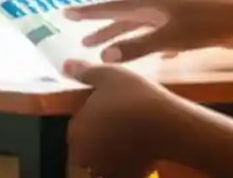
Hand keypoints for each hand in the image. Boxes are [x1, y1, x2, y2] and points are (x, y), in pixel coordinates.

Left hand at [65, 60, 176, 177]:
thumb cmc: (134, 96)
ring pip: (104, 160)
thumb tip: (65, 65)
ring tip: (130, 136)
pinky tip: (140, 150)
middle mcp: (86, 154)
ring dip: (111, 151)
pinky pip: (122, 170)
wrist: (167, 124)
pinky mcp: (127, 175)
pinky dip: (127, 162)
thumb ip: (84, 72)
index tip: (107, 108)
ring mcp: (106, 168)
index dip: (91, 116)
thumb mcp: (108, 75)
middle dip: (99, 136)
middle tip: (119, 121)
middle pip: (87, 145)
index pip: (77, 125)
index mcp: (77, 130)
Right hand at [66, 0, 232, 61]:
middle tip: (82, 40)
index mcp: (151, 4)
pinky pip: (160, 35)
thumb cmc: (209, 25)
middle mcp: (159, 6)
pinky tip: (153, 54)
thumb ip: (139, 47)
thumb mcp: (171, 38)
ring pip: (141, 27)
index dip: (89, 13)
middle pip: (124, 18)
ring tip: (106, 50)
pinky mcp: (189, 27)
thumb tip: (105, 58)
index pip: (112, 8)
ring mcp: (174, 15)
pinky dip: (150, 43)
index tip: (66, 13)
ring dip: (123, 37)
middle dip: (102, 28)